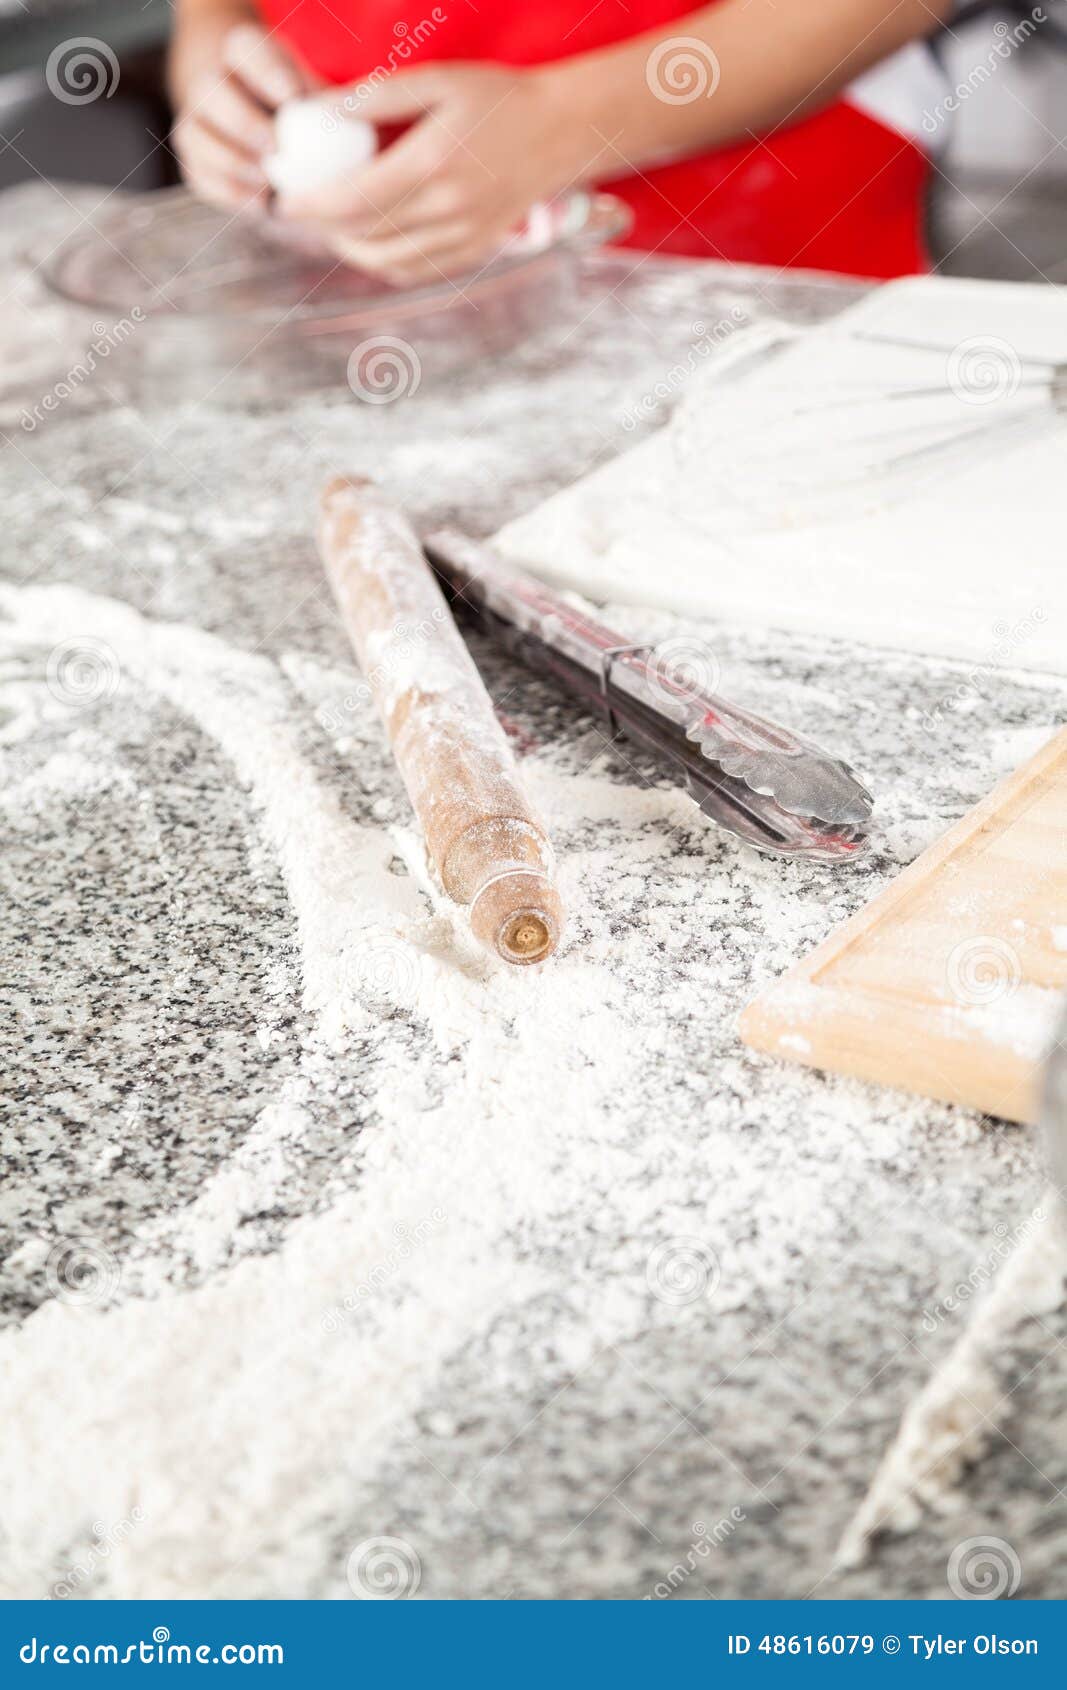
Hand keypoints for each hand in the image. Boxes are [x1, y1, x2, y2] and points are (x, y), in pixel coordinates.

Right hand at [171, 21, 310, 211]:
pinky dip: (230, 193)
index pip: (243, 48)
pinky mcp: (195, 162)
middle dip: (243, 121)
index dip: (265, 72)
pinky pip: (200, 177)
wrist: (274, 144)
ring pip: (195, 136)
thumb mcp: (317, 98)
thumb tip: (344, 118)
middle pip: (211, 91)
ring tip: (267, 183)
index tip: (293, 99)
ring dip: (233, 162)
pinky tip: (260, 205)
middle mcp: (212, 83)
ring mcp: (196, 123)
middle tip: (275, 147)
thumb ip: (325, 105)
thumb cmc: (305, 115)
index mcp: (244, 54)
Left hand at [278, 64, 602, 285]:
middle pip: (365, 234)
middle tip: (298, 213)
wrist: (561, 131)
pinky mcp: (474, 250)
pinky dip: (383, 264)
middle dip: (322, 228)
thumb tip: (321, 112)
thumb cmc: (498, 98)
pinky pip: (416, 270)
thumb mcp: (438, 79)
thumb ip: (379, 96)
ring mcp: (464, 235)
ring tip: (328, 228)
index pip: (356, 198)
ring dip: (348, 250)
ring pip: (387, 261)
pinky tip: (366, 245)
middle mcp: (449, 207)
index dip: (312, 205)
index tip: (284, 200)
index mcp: (434, 162)